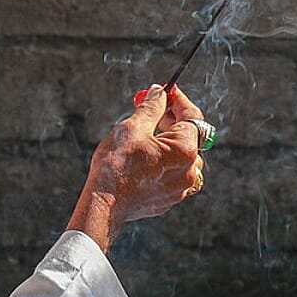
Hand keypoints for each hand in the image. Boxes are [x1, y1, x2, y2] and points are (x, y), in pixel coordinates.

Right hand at [66, 84, 205, 250]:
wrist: (104, 203)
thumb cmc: (117, 165)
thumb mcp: (133, 127)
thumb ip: (152, 107)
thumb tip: (158, 93)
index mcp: (185, 149)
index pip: (192, 116)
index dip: (179, 100)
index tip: (167, 92)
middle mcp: (189, 170)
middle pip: (191, 137)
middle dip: (174, 120)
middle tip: (155, 110)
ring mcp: (180, 188)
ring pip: (184, 158)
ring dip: (171, 143)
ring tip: (150, 135)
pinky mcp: (168, 199)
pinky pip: (174, 175)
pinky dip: (166, 162)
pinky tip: (147, 157)